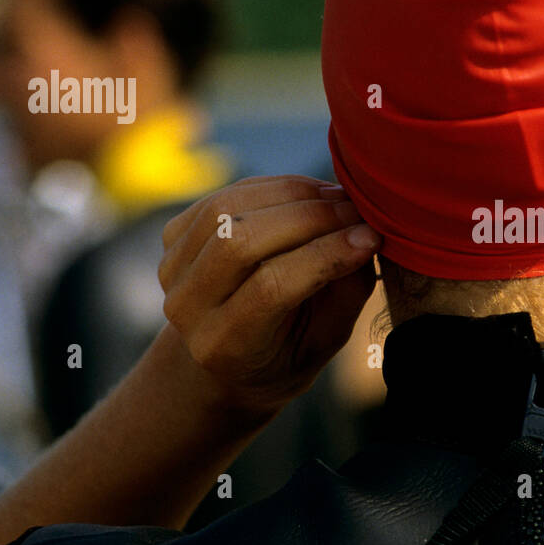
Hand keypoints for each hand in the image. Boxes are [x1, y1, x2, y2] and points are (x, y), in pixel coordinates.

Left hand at [157, 175, 380, 417]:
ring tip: (338, 198)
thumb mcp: (325, 341)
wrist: (228, 358)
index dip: (325, 254)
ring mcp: (173, 269)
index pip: (272, 287)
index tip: (371, 237)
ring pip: (230, 208)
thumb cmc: (289, 351)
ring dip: (293, 193)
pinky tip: (310, 194)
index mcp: (224, 346)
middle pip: (242, 240)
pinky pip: (226, 195)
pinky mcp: (173, 237)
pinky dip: (274, 186)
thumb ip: (346, 294)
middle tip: (357, 210)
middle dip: (309, 217)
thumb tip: (365, 233)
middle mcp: (187, 308)